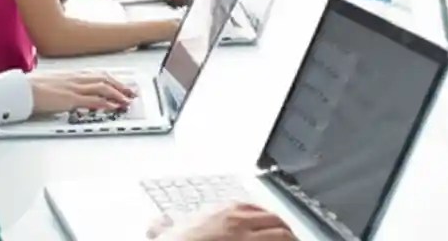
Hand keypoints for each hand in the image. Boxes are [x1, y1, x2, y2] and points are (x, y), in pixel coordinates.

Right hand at [28, 70, 136, 114]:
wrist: (22, 89)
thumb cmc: (32, 87)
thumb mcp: (52, 83)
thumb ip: (64, 86)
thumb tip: (68, 92)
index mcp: (72, 74)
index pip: (98, 75)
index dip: (112, 79)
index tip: (121, 84)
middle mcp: (76, 78)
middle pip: (104, 79)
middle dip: (120, 86)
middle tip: (131, 92)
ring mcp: (74, 88)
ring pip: (102, 88)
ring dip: (117, 94)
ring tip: (126, 100)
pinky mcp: (70, 98)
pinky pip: (92, 100)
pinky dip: (105, 103)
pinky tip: (113, 106)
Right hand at [148, 203, 295, 239]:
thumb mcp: (165, 234)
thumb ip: (164, 226)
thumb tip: (156, 223)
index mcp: (221, 213)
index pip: (254, 210)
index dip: (265, 220)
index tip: (271, 228)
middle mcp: (239, 221)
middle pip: (275, 221)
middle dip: (285, 231)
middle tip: (291, 240)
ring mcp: (248, 239)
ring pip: (283, 235)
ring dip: (291, 240)